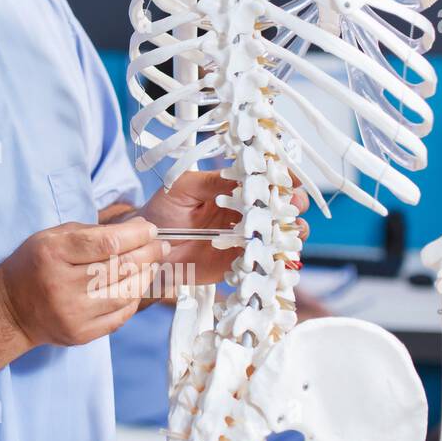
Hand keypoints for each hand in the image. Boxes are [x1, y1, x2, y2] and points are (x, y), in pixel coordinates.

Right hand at [0, 218, 165, 347]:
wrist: (10, 309)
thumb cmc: (34, 265)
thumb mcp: (50, 237)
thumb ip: (90, 232)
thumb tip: (135, 229)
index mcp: (53, 253)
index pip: (106, 243)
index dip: (135, 235)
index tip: (150, 229)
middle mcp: (62, 284)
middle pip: (119, 267)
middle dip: (147, 253)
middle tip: (160, 245)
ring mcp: (72, 313)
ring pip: (125, 293)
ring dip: (145, 276)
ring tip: (152, 264)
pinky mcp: (80, 334)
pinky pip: (120, 316)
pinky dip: (133, 299)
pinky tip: (137, 286)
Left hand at [126, 170, 310, 285]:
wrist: (148, 247)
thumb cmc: (163, 211)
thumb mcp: (184, 188)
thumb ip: (213, 182)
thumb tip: (243, 176)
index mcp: (233, 191)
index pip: (265, 180)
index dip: (282, 178)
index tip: (291, 179)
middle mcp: (245, 214)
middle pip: (282, 208)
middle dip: (293, 205)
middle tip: (290, 206)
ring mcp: (245, 240)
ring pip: (280, 237)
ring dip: (288, 234)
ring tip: (282, 232)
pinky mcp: (240, 264)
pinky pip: (264, 264)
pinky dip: (273, 262)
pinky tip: (270, 258)